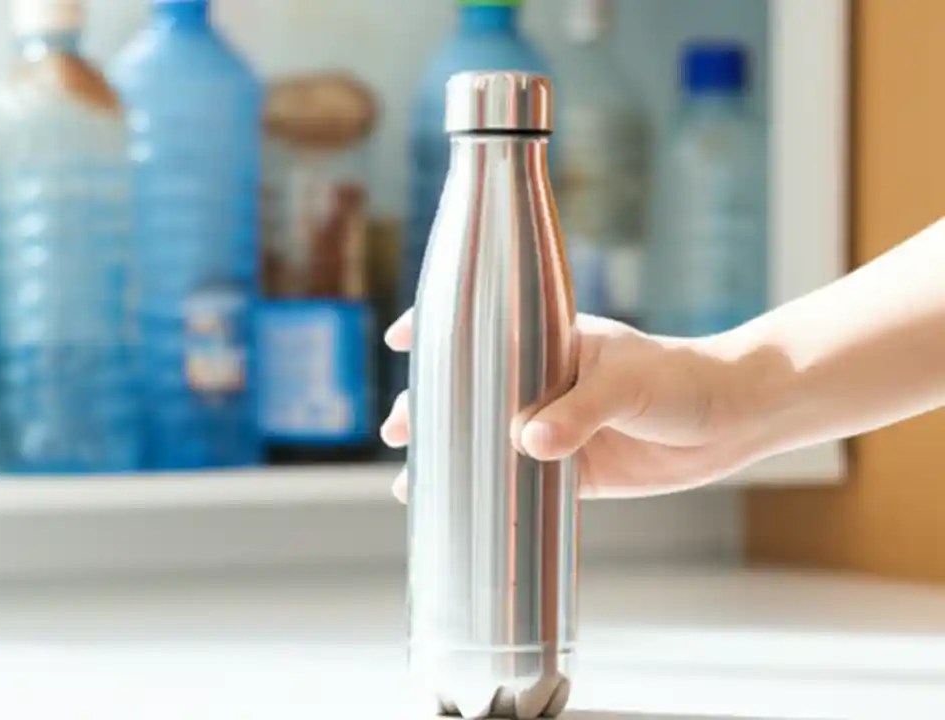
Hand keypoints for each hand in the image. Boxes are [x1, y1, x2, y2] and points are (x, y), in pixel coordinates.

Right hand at [382, 310, 768, 500]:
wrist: (733, 420)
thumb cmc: (682, 379)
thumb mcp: (629, 385)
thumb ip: (579, 411)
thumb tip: (528, 443)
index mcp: (551, 343)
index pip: (485, 327)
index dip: (438, 329)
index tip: (402, 340)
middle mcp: (543, 383)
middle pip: (472, 393)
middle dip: (429, 409)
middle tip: (399, 430)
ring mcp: (555, 426)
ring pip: (488, 441)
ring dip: (452, 458)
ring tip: (411, 484)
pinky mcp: (572, 470)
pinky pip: (521, 482)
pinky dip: (490, 495)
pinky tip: (461, 510)